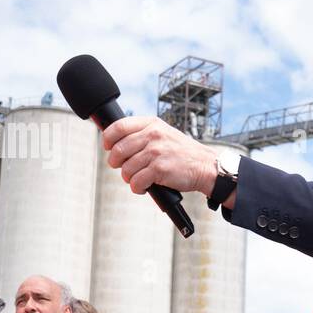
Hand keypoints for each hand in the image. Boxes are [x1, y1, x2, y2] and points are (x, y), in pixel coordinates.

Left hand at [103, 116, 218, 196]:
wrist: (205, 166)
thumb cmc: (183, 153)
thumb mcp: (164, 133)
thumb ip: (143, 134)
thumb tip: (116, 142)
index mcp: (152, 124)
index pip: (119, 126)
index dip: (108, 138)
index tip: (108, 147)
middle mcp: (153, 135)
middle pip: (118, 149)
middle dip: (116, 163)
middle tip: (122, 168)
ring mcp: (156, 152)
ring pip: (126, 169)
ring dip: (128, 178)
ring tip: (138, 179)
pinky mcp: (160, 169)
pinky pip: (136, 181)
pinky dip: (137, 188)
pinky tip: (144, 187)